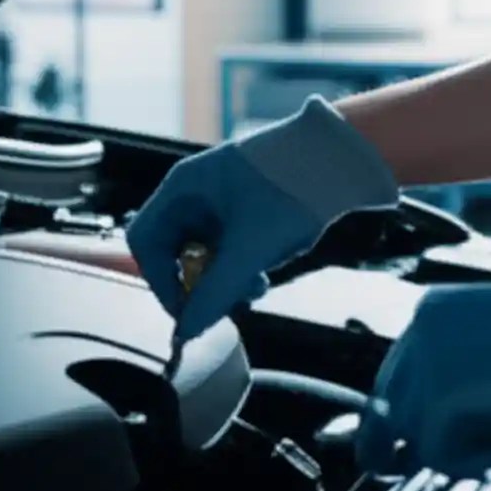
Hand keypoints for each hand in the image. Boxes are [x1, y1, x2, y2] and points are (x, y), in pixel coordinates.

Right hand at [127, 97, 398, 341]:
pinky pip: (228, 248)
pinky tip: (264, 270)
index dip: (160, 281)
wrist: (344, 159)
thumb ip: (215, 293)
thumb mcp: (251, 249)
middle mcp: (196, 192)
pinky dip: (242, 266)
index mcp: (183, 187)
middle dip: (199, 283)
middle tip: (226, 303)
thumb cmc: (292, 189)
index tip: (187, 311)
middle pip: (174, 251)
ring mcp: (220, 200)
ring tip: (255, 285)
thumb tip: (187, 331)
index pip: (146, 242)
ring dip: (225, 278)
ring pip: (205, 254)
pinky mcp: (245, 209)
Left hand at [355, 272, 490, 478]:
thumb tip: (459, 412)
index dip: (403, 406)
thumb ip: (468, 364)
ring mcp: (426, 369)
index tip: (404, 432)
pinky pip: (436, 455)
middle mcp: (419, 335)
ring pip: (409, 434)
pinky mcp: (440, 404)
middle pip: (382, 402)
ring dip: (449, 454)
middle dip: (384, 441)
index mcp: (434, 312)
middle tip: (389, 466)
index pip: (397, 368)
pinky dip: (470, 464)